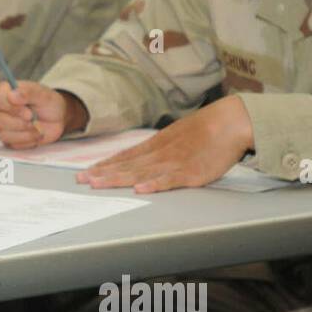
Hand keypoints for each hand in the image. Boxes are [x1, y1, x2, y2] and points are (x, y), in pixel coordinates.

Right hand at [0, 81, 84, 148]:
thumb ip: (28, 92)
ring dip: (25, 134)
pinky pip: (12, 144)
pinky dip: (27, 141)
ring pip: (3, 134)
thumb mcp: (43, 94)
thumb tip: (11, 95)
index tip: (29, 113)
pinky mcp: (7, 139)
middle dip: (20, 123)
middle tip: (34, 120)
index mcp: (4, 92)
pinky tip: (35, 134)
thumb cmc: (48, 103)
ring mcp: (1, 125)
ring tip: (38, 128)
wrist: (57, 119)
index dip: (12, 108)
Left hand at [76, 95, 253, 192]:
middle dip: (102, 173)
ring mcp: (174, 163)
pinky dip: (154, 185)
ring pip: (140, 173)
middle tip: (80, 180)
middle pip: (126, 165)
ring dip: (117, 179)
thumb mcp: (176, 135)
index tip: (86, 172)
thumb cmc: (206, 130)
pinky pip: (169, 180)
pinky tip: (140, 189)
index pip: (125, 156)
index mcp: (157, 145)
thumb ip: (159, 148)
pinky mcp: (191, 173)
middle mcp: (160, 153)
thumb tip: (142, 158)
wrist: (231, 121)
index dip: (105, 165)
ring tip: (97, 184)